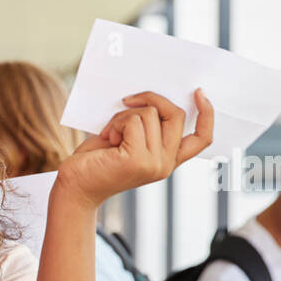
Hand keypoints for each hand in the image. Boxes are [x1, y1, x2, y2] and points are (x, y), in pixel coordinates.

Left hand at [56, 89, 213, 206]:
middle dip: (151, 99)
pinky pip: (134, 121)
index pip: (201, 139)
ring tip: (111, 134)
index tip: (198, 93)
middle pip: (176, 115)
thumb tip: (153, 97)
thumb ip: (147, 125)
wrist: (74, 187)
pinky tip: (107, 139)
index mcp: (168, 160)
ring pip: (150, 114)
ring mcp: (153, 164)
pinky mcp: (137, 160)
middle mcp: (165, 165)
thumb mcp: (128, 139)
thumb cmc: (96, 161)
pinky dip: (116, 123)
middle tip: (128, 101)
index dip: (206, 114)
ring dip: (124, 116)